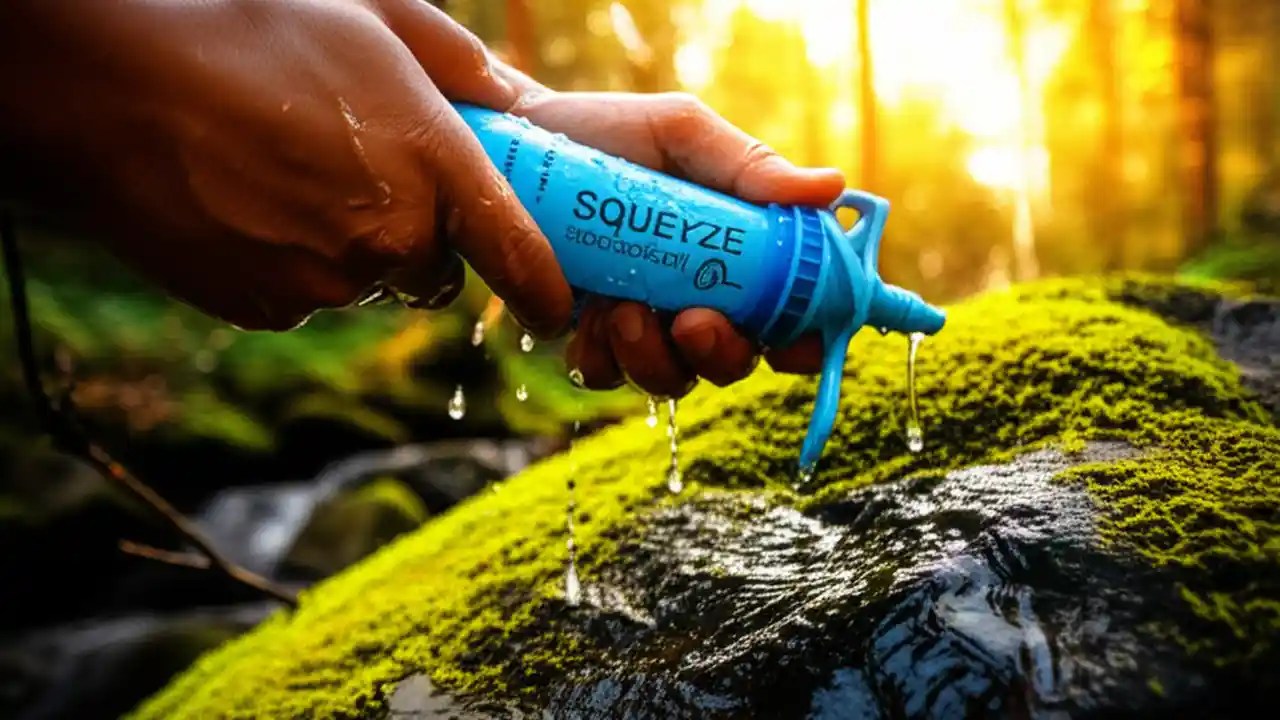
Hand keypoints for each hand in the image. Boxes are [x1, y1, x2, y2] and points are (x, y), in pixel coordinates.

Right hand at [0, 0, 571, 336]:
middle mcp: (391, 238)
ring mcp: (328, 282)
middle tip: (368, 180)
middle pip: (433, 271)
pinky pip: (306, 298)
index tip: (553, 309)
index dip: (546, 293)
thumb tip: (522, 100)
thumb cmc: (250, 34)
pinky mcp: (270, 309)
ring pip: (367, 283)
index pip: (520, 258)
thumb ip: (463, 66)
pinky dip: (294, 265)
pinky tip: (253, 207)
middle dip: (419, 240)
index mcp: (434, 167)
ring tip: (291, 177)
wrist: (115, 89)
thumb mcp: (375, 17)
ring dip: (351, 248)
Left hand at [505, 90, 838, 396]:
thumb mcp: (682, 134)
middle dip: (722, 355)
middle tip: (694, 321)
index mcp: (736, 256)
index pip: (791, 318)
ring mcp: (643, 322)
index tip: (791, 341)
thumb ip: (748, 166)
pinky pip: (604, 375)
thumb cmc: (611, 133)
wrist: (520, 140)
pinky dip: (600, 357)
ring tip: (623, 309)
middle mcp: (697, 297)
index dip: (802, 341)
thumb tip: (831, 187)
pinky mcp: (587, 336)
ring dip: (656, 359)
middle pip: (736, 362)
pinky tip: (586, 314)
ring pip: (671, 378)